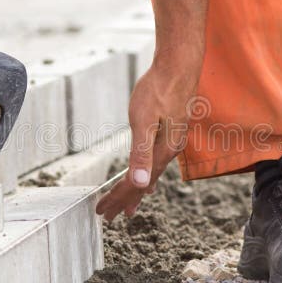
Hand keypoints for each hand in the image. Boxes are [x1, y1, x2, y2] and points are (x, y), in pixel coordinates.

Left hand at [96, 57, 200, 219]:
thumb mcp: (144, 120)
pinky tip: (146, 177)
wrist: (179, 65)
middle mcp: (169, 151)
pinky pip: (156, 163)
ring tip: (128, 206)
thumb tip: (138, 184)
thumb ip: (141, 153)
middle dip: (125, 200)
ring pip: (151, 174)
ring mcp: (171, 143)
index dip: (118, 198)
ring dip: (136, 191)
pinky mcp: (171, 133)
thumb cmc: (159, 89)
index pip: (135, 184)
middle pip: (143, 184)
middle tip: (108, 217)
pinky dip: (147, 176)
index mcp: (161, 151)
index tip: (102, 212)